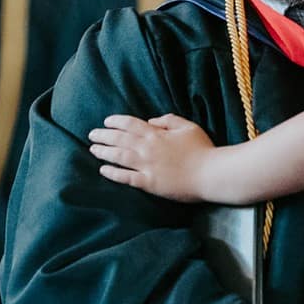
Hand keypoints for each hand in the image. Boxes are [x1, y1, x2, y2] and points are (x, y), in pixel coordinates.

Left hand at [88, 114, 217, 201]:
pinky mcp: (149, 183)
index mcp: (156, 134)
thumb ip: (168, 120)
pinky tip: (103, 170)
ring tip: (92, 149)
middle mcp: (148, 148)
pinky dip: (113, 173)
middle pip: (119, 139)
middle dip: (103, 136)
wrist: (210, 173)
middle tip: (92, 135)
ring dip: (103, 152)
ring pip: (118, 156)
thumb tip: (151, 121)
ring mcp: (147, 166)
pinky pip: (126, 177)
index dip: (115, 121)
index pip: (130, 124)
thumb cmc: (203, 149)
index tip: (106, 122)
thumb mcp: (188, 127)